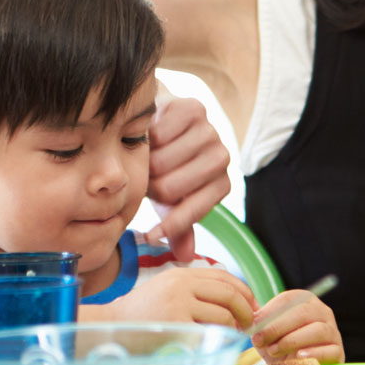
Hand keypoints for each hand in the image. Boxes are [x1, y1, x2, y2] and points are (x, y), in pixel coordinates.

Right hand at [107, 268, 255, 328]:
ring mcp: (179, 305)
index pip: (224, 277)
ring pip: (223, 314)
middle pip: (229, 294)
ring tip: (231, 334)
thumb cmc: (141, 313)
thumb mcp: (166, 289)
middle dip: (245, 310)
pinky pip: (209, 332)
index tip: (251, 305)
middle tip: (248, 323)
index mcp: (181, 275)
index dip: (244, 291)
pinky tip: (216, 342)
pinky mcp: (177, 325)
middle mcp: (181, 285)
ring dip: (233, 327)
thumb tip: (232, 300)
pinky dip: (218, 338)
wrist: (111, 326)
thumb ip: (194, 289)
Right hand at [146, 95, 230, 258]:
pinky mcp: (193, 108)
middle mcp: (221, 158)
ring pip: (161, 162)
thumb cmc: (162, 167)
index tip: (151, 234)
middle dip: (149, 187)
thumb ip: (177, 224)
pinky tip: (145, 135)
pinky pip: (158, 134)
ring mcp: (210, 131)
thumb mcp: (168, 200)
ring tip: (143, 158)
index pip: (193, 212)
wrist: (155, 122)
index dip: (170, 225)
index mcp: (220, 185)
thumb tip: (186, 257)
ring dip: (144, 161)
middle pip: (170, 188)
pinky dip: (144, 137)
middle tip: (143, 179)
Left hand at [250, 290, 343, 363]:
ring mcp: (333, 331)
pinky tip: (299, 356)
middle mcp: (322, 312)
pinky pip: (330, 350)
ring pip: (318, 330)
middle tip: (260, 340)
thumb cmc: (280, 345)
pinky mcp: (338, 351)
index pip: (289, 300)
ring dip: (292, 340)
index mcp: (305, 301)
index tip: (253, 327)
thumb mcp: (267, 334)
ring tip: (274, 350)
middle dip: (278, 327)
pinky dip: (315, 353)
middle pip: (303, 313)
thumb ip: (259, 325)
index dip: (269, 312)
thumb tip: (247, 322)